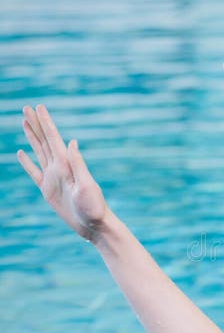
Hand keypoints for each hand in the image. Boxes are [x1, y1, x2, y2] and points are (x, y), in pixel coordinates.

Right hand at [17, 105, 107, 240]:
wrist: (94, 226)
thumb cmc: (94, 207)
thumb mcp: (87, 185)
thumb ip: (78, 164)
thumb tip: (72, 142)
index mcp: (67, 164)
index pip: (53, 138)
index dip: (45, 122)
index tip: (38, 106)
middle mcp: (59, 167)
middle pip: (44, 140)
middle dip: (36, 124)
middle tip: (27, 107)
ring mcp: (53, 177)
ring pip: (39, 151)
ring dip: (32, 137)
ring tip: (25, 122)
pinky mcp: (48, 190)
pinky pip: (34, 172)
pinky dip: (27, 162)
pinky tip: (21, 153)